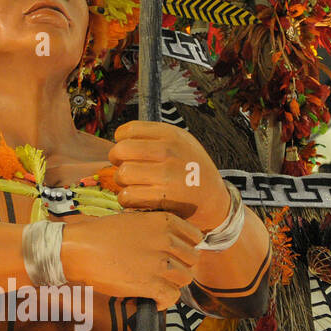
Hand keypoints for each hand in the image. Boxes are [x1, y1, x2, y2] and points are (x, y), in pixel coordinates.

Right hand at [61, 210, 202, 308]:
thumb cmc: (98, 234)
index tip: (178, 254)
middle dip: (181, 266)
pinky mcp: (150, 284)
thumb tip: (168, 244)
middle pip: (192, 259)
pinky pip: (171, 297)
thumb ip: (154, 230)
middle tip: (165, 271)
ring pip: (185, 279)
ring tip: (158, 284)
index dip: (187, 247)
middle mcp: (166, 241)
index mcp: (163, 221)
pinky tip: (153, 299)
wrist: (78, 249)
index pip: (194, 236)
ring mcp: (160, 264)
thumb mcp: (132, 220)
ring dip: (173, 283)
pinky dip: (164, 301)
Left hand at [109, 120, 229, 232]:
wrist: (214, 200)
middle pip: (120, 151)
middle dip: (117, 162)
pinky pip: (127, 196)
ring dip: (122, 183)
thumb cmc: (191, 169)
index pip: (128, 130)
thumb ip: (153, 138)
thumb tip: (118, 141)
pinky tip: (137, 198)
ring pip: (121, 174)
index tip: (127, 152)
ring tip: (133, 184)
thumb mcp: (181, 143)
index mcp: (171, 134)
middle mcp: (169, 151)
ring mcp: (167, 175)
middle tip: (126, 169)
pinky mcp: (163, 198)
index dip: (120, 142)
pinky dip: (127, 199)